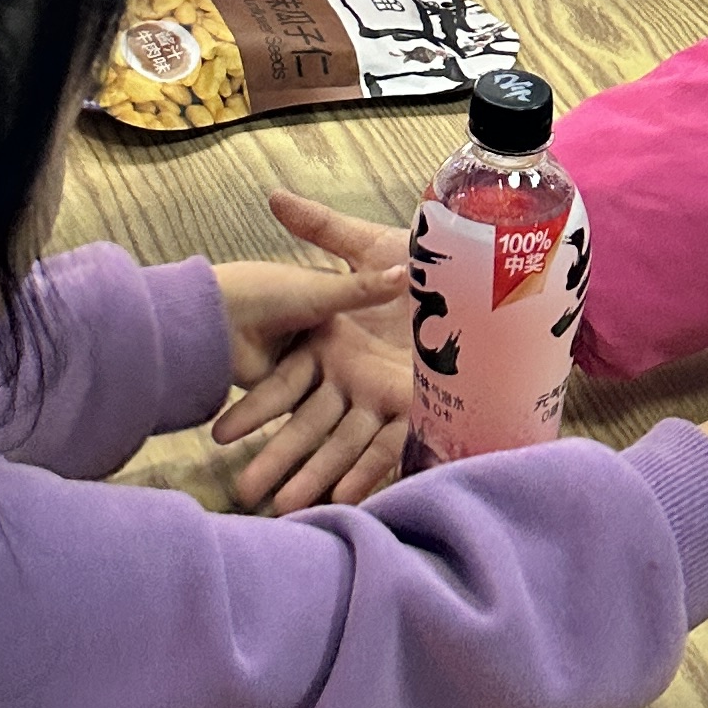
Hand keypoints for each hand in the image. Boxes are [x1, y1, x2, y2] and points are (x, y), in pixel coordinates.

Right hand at [219, 190, 417, 508]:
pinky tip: (344, 499)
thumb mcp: (369, 243)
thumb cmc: (428, 262)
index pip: (285, 385)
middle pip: (310, 425)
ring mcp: (385, 398)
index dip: (256, 409)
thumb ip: (320, 227)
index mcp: (335, 347)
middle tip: (244, 494)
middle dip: (280, 459)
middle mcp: (354, 379)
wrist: (486, 281)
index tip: (222, 434)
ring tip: (285, 509)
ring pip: (344, 445)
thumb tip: (273, 198)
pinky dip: (369, 474)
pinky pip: (392, 447)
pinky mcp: (419, 411)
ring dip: (317, 477)